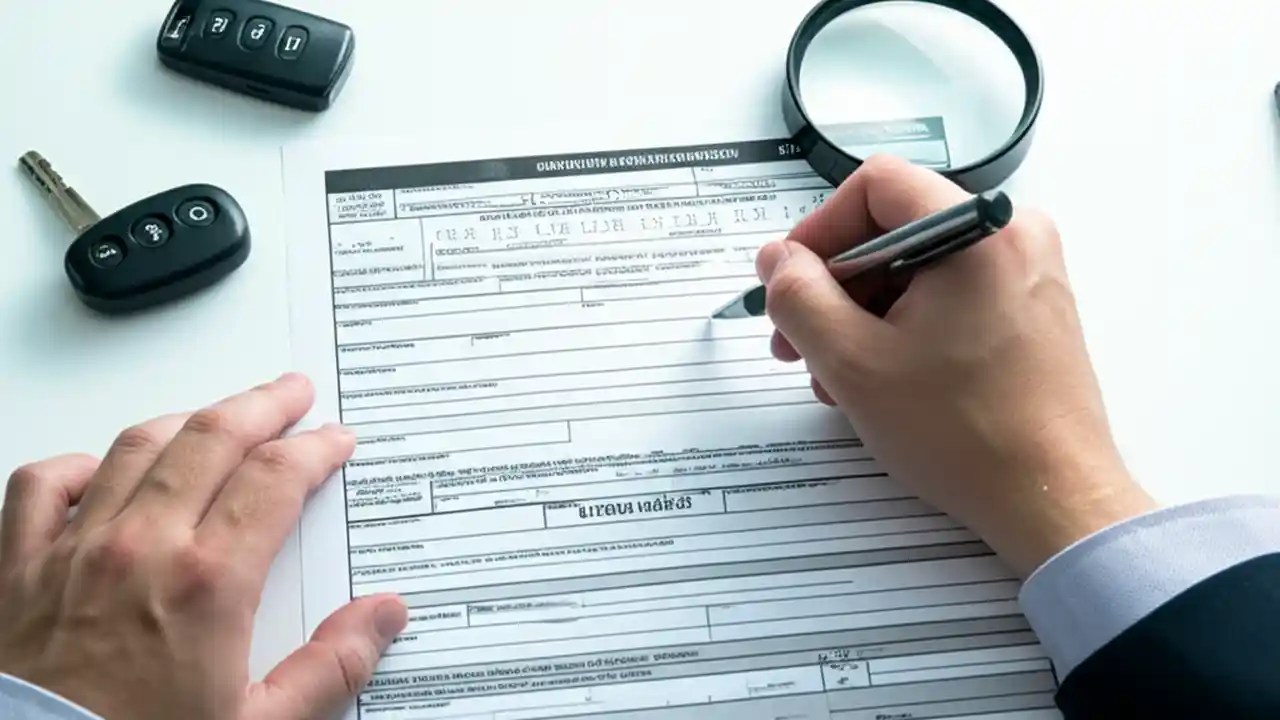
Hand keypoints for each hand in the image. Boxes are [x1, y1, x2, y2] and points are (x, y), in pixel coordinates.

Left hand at [0, 373, 406, 719]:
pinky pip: (42, 484)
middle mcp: (143, 547)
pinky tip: (101, 467)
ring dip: (187, 421)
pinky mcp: (21, 568)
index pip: (277, 479)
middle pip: (213, 439)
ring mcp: (76, 550)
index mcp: (209, 582)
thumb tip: (383, 616)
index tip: (334, 440)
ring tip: (216, 414)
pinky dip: (77, 464)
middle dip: (262, 406)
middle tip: (291, 393)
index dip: (315, 448)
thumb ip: (329, 668)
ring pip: (137, 447)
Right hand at [758, 156, 1155, 576]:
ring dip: (864, 314)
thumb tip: (777, 261)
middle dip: (835, 285)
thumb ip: (799, 298)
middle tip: (798, 340)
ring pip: (919, 268)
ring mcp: (1028, 273)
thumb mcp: (852, 362)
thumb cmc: (966, 435)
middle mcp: (1013, 235)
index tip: (790, 282)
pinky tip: (880, 380)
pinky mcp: (1031, 309)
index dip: (818, 230)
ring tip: (835, 375)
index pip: (875, 185)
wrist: (1053, 499)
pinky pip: (951, 295)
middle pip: (895, 228)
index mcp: (976, 231)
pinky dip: (906, 327)